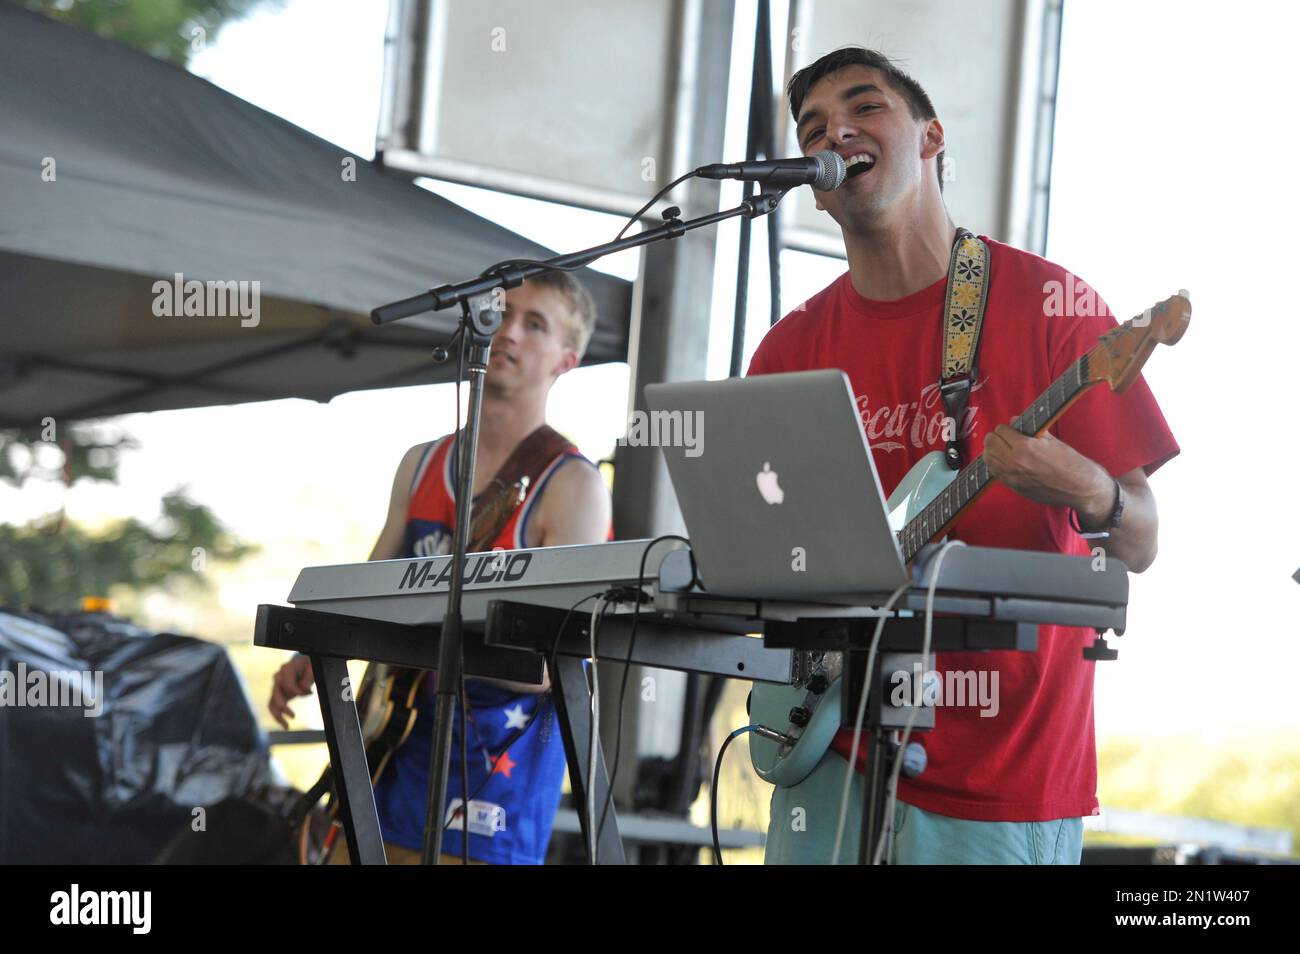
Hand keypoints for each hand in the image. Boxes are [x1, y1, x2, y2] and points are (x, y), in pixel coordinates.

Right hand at [268, 655, 315, 729]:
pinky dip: (278, 717)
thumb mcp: (312, 669)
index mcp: (286, 669)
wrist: (303, 663)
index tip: (310, 693)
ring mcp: (276, 686)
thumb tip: (304, 690)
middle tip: (293, 716)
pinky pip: (274, 707)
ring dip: (277, 716)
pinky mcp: (278, 694)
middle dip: (284, 706)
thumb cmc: (309, 665)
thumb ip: (308, 679)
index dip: (297, 691)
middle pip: (276, 694)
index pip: (287, 684)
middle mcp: (278, 678)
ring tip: (286, 726)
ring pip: (272, 703)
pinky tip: (286, 726)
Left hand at [982, 425, 1112, 518]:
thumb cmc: (1068, 462)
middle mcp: (1014, 463)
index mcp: (1024, 448)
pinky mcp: (1014, 487)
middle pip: (989, 443)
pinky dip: (997, 464)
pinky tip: (1006, 462)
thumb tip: (1014, 421)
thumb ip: (1028, 429)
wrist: (1079, 487)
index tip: (1011, 429)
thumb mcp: (1050, 440)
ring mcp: (1012, 477)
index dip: (1006, 428)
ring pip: (987, 459)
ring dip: (993, 451)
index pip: (1000, 430)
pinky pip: (995, 472)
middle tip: (1004, 437)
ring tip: (1003, 449)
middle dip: (996, 437)